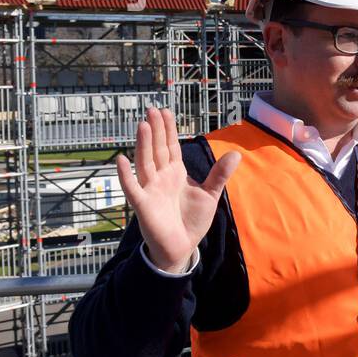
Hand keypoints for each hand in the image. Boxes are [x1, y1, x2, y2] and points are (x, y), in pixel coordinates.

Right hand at [116, 107, 239, 272]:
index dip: (168, 129)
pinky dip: (126, 175)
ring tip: (143, 125)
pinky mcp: (143, 205)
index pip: (171, 146)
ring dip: (143, 145)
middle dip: (156, 130)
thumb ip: (220, 174)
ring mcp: (150, 190)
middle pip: (157, 149)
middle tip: (152, 109)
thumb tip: (236, 154)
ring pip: (145, 163)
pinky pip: (132, 188)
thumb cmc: (192, 220)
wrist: (182, 247)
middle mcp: (161, 178)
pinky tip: (121, 160)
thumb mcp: (210, 195)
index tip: (165, 111)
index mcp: (176, 173)